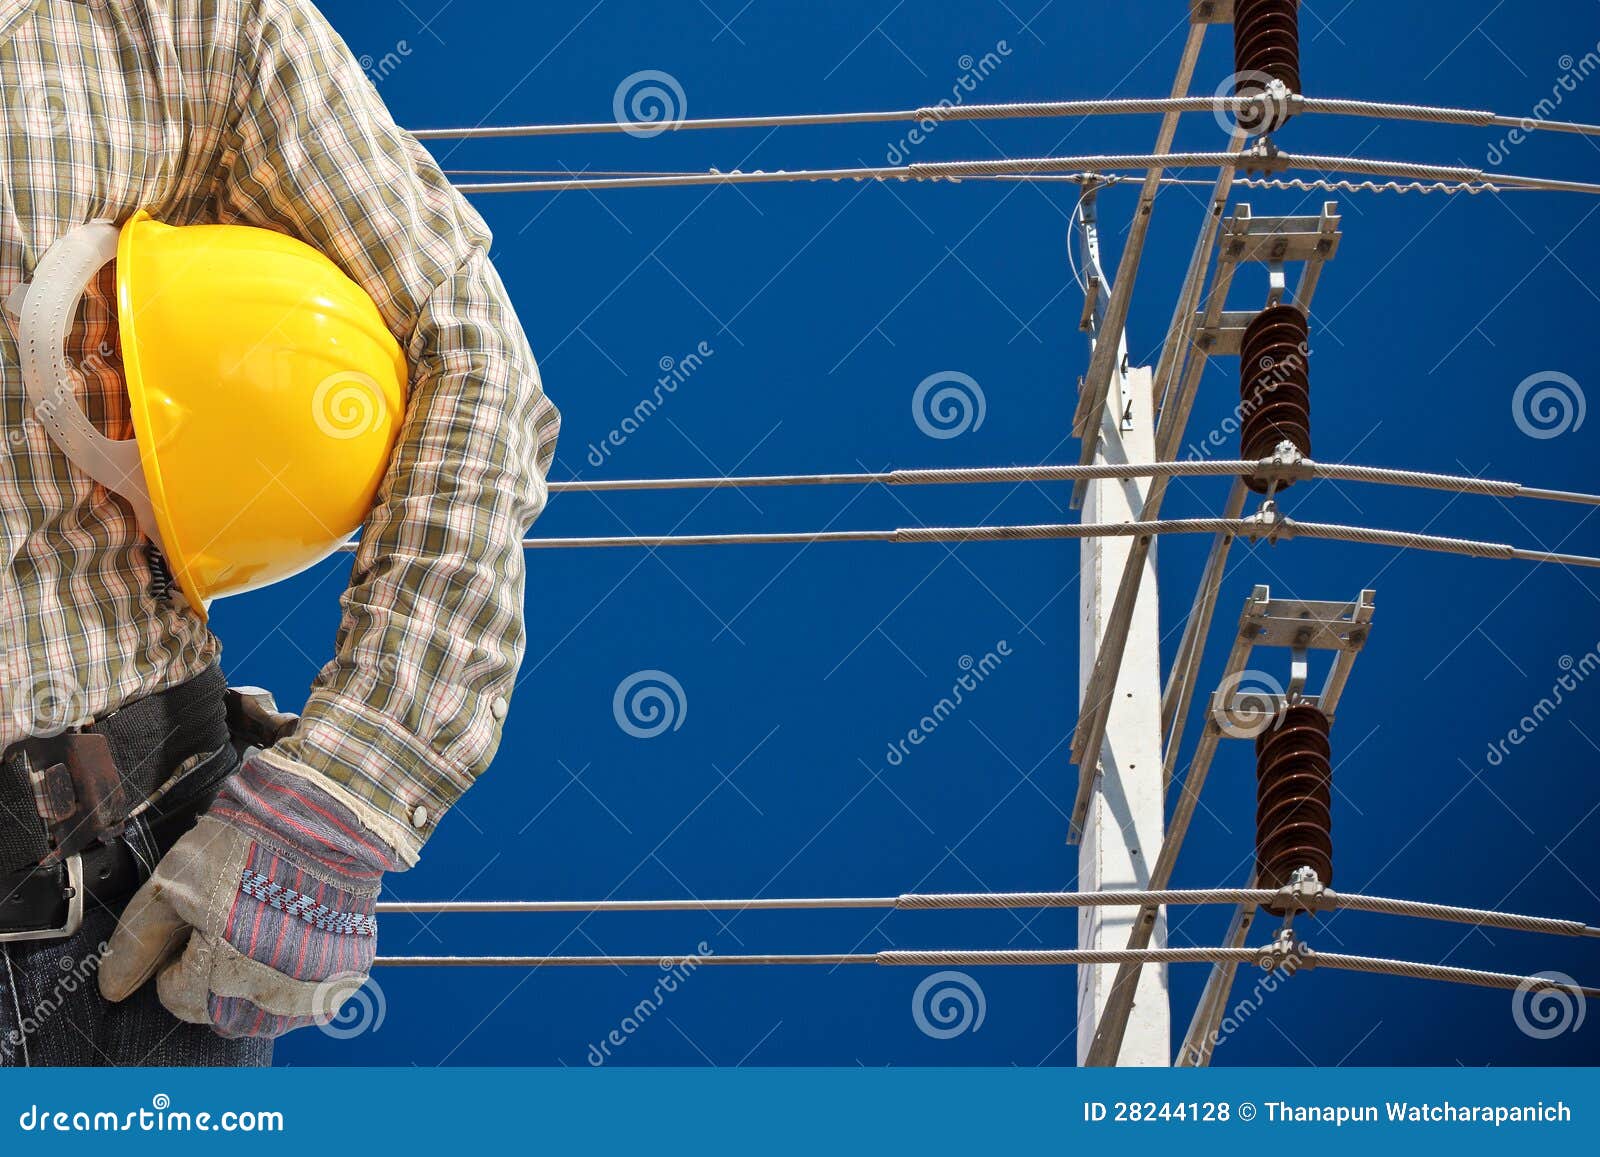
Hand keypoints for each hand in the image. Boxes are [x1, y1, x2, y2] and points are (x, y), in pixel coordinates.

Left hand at [99, 756, 403, 1037]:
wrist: (324, 816)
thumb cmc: (250, 843)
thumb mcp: (174, 882)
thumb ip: (138, 941)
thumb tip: (114, 988)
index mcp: (224, 968)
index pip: (178, 999)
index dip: (177, 964)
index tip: (195, 932)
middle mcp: (273, 988)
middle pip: (221, 1017)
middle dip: (213, 982)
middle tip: (228, 931)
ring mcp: (316, 984)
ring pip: (267, 1017)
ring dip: (256, 992)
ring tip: (263, 938)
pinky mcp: (347, 973)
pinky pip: (312, 1001)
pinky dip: (298, 982)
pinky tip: (297, 943)